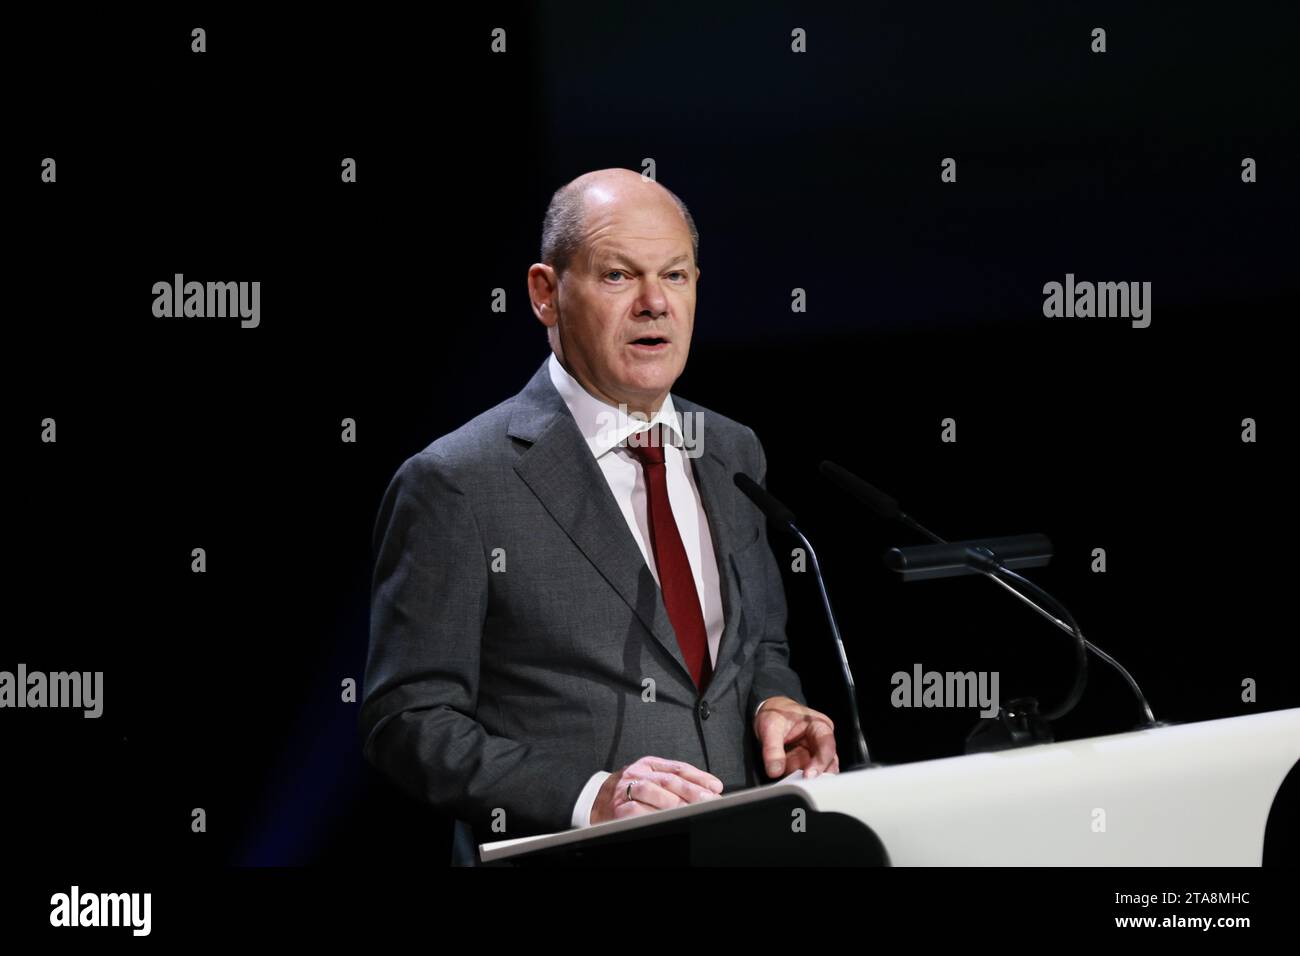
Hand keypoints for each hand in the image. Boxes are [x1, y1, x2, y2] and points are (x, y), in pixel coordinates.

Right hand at [590, 756, 723, 823]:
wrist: (596, 803)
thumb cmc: (629, 793)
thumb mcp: (650, 780)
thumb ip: (673, 783)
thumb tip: (707, 791)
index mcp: (648, 764)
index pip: (678, 768)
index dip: (699, 777)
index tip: (716, 787)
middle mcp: (637, 773)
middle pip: (668, 780)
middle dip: (692, 791)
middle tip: (709, 801)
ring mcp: (626, 789)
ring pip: (652, 790)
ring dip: (673, 801)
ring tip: (690, 809)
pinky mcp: (618, 808)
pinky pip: (636, 810)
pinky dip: (652, 814)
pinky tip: (666, 818)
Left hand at [755, 696, 839, 779]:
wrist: (770, 713)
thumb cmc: (775, 713)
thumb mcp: (770, 727)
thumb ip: (772, 749)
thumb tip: (775, 770)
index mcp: (819, 725)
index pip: (827, 745)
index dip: (820, 762)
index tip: (807, 775)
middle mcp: (821, 741)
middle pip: (827, 764)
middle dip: (812, 773)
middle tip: (797, 781)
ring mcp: (815, 754)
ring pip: (815, 772)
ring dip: (800, 775)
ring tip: (787, 771)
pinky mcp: (806, 764)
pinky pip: (803, 775)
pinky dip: (794, 777)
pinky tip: (786, 773)